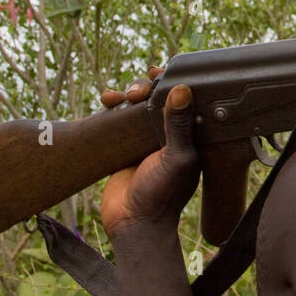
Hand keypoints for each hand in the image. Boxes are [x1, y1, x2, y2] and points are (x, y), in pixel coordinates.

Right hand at [98, 65, 200, 239]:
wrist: (133, 222)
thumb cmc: (164, 194)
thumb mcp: (177, 157)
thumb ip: (178, 125)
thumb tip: (182, 88)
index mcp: (190, 135)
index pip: (186, 100)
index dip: (175, 82)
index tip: (161, 73)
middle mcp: (169, 133)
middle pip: (158, 98)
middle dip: (146, 87)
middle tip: (136, 91)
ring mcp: (145, 138)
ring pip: (136, 105)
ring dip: (127, 93)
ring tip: (117, 96)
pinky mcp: (124, 145)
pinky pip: (118, 118)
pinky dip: (112, 106)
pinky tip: (106, 99)